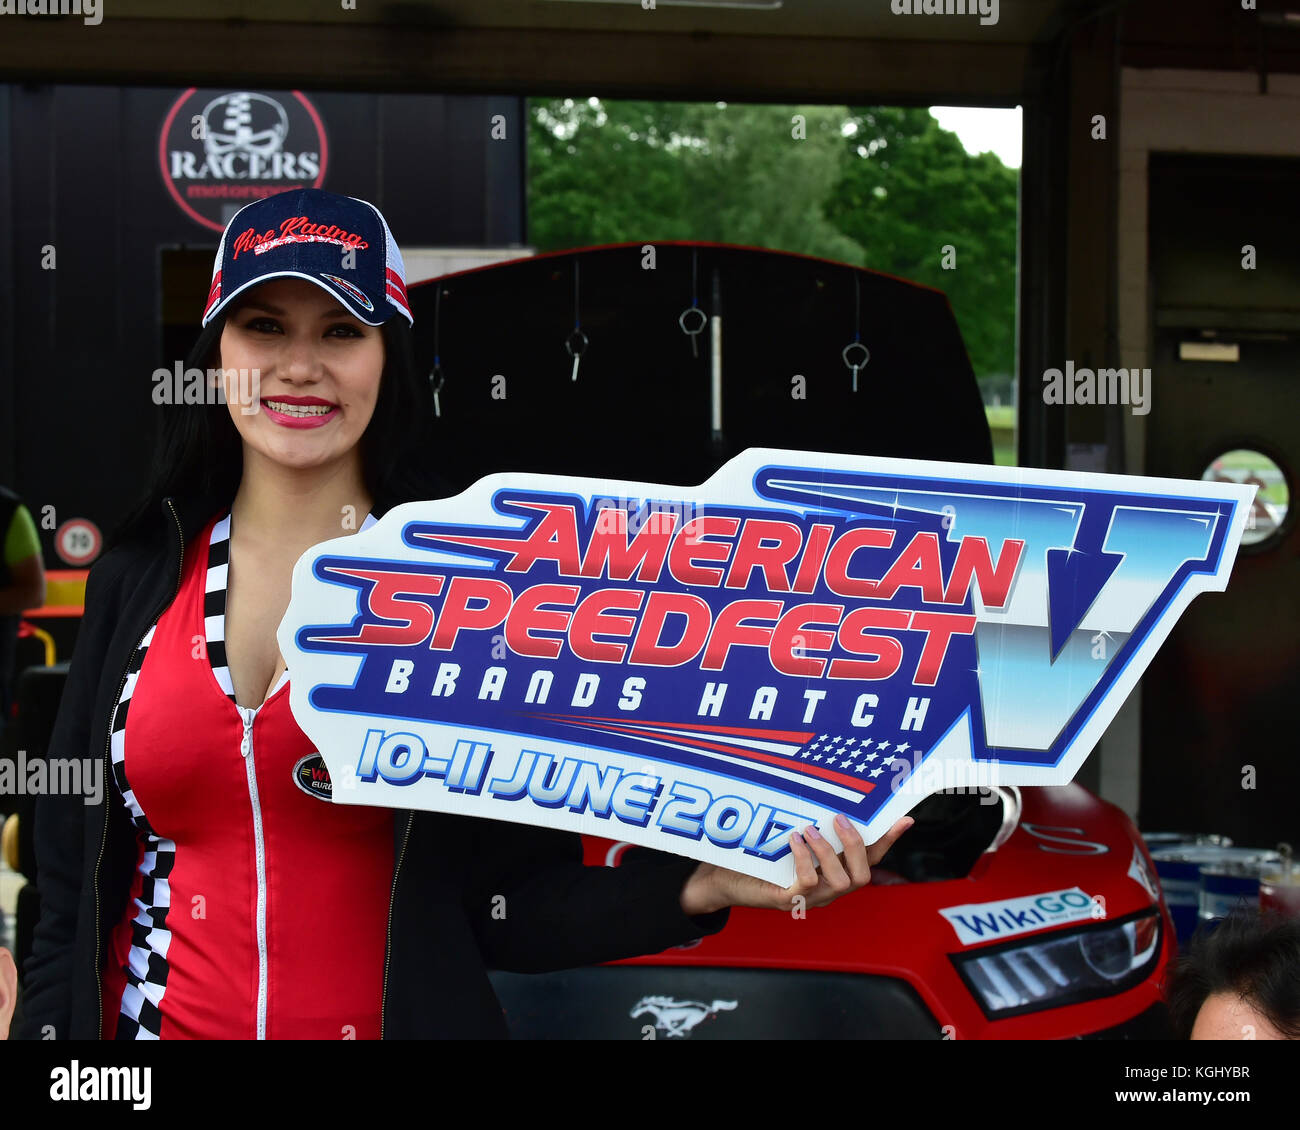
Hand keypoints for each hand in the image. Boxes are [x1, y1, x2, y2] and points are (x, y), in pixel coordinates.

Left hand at [680, 813, 913, 915]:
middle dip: (856, 845)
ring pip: (841, 883)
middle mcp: (828, 890)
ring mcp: (810, 899)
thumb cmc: (756, 854)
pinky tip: (794, 840)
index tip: (905, 818)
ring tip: (811, 828)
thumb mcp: (787, 833)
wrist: (722, 877)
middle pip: (863, 875)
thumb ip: (809, 821)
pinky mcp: (787, 901)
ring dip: (829, 851)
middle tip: (839, 818)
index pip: (869, 859)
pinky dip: (805, 859)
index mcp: (833, 873)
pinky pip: (808, 883)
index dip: (888, 841)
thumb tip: (825, 790)